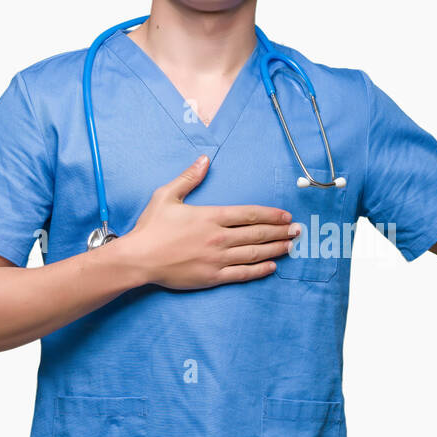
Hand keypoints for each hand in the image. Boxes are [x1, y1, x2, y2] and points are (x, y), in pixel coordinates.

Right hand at [116, 155, 300, 289]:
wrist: (139, 258)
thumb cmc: (151, 228)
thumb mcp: (166, 196)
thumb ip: (188, 178)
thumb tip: (204, 160)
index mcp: (211, 216)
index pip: (250, 214)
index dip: (271, 215)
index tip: (285, 216)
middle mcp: (219, 237)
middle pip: (258, 233)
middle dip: (280, 231)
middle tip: (297, 231)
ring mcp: (217, 258)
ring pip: (254, 253)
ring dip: (276, 249)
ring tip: (291, 246)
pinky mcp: (212, 277)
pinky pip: (242, 274)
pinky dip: (259, 270)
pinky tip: (272, 266)